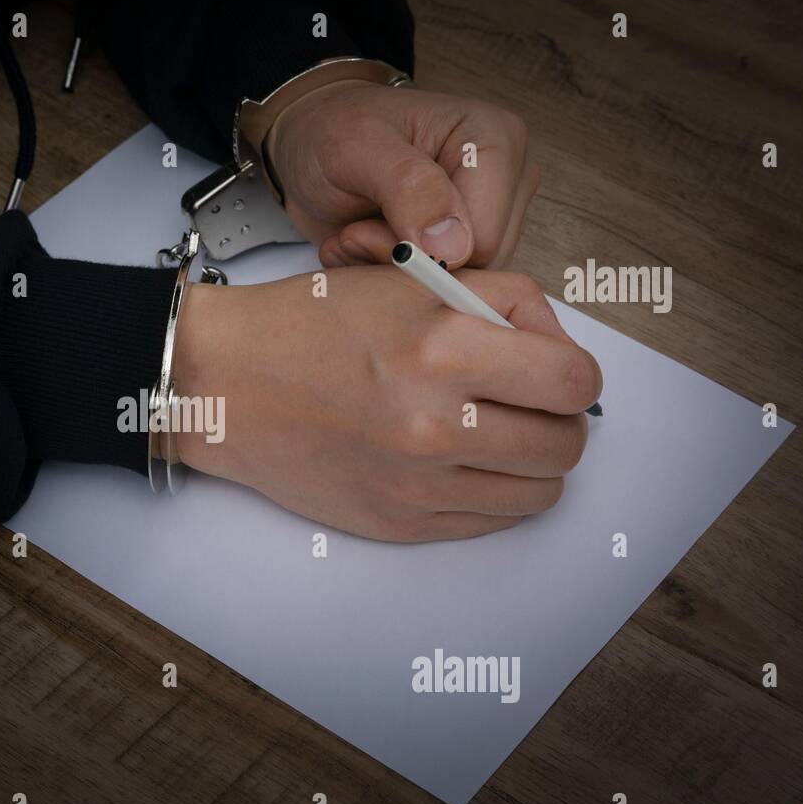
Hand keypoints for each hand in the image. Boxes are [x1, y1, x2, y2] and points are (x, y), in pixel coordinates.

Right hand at [172, 267, 601, 541]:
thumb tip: (558, 349)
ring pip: (537, 495)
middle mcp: (435, 426)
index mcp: (442, 350)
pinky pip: (488, 522)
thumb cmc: (312, 323)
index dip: (573, 375)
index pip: (574, 382)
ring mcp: (418, 486)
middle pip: (565, 447)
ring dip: (528, 464)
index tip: (551, 373)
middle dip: (557, 422)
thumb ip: (503, 301)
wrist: (228, 383)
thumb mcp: (410, 278)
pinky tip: (453, 462)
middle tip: (524, 405)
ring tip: (491, 435)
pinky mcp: (400, 524)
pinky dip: (487, 493)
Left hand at [264, 80, 538, 270]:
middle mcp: (506, 179)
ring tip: (355, 235)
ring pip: (459, 283)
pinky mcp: (466, 243)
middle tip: (353, 233)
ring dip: (394, 271)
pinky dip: (394, 278)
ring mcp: (490, 214)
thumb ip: (408, 187)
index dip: (422, 252)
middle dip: (407, 262)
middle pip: (477, 266)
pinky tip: (364, 247)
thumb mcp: (355, 148)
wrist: (310, 144)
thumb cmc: (330, 132)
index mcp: (496, 140)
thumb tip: (453, 246)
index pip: (484, 238)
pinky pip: (442, 287)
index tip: (361, 230)